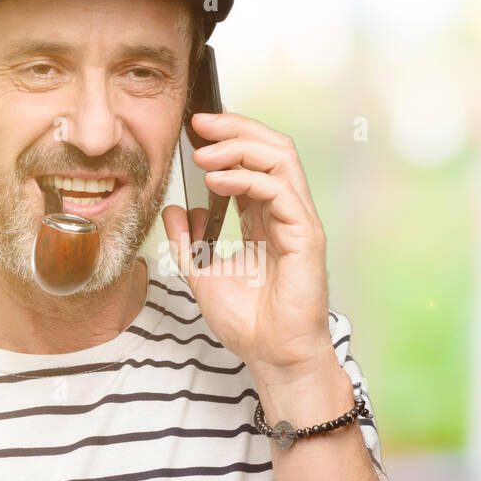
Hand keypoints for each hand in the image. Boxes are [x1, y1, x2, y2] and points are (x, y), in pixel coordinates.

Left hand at [161, 112, 335, 385]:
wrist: (273, 356)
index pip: (253, 160)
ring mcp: (299, 221)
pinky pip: (280, 191)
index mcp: (265, 217)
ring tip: (204, 154)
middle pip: (272, 148)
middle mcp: (286, 212)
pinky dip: (247, 178)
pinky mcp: (306, 235)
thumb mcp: (202, 274)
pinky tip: (216, 182)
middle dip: (235, 128)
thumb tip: (173, 209)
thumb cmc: (249, 323)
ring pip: (281, 159)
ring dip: (239, 147)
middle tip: (199, 124)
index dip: (227, 139)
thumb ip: (187, 242)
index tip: (193, 129)